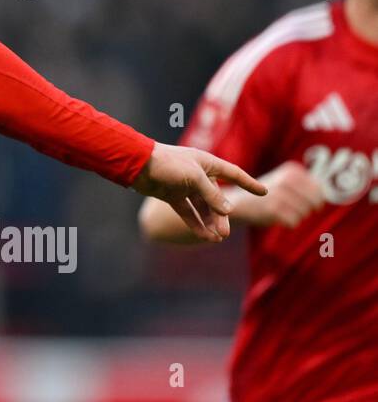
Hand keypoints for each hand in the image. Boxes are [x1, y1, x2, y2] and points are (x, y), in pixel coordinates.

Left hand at [131, 142, 267, 242]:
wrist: (137, 165)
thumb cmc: (167, 164)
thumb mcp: (194, 177)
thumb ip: (211, 194)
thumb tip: (228, 210)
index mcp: (207, 163)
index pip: (234, 174)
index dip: (248, 183)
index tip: (264, 193)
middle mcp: (198, 175)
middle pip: (216, 198)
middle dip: (221, 216)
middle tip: (225, 234)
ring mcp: (185, 186)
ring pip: (202, 207)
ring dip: (209, 222)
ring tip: (216, 238)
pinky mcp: (173, 195)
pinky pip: (188, 212)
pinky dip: (196, 223)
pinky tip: (204, 236)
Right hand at [231, 161, 325, 228]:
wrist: (240, 202)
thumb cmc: (268, 195)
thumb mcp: (286, 182)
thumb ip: (307, 187)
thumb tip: (322, 199)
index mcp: (292, 171)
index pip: (319, 190)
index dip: (315, 200)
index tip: (302, 201)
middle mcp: (286, 180)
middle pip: (314, 202)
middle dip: (307, 209)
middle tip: (292, 208)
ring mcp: (279, 194)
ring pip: (305, 213)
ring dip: (296, 216)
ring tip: (281, 211)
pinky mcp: (273, 209)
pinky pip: (294, 222)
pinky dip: (288, 223)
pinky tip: (276, 217)